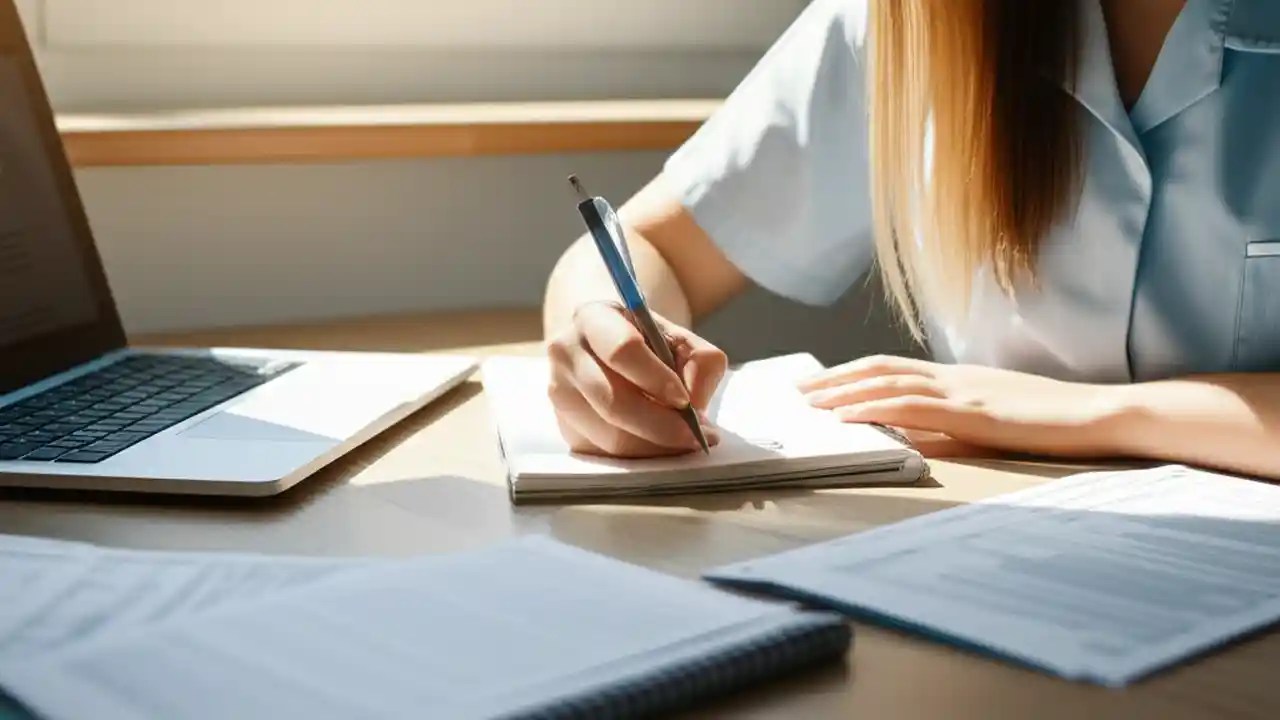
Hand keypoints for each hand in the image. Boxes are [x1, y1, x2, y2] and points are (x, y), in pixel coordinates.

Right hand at [547, 302, 726, 457]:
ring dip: (656, 447)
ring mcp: (559, 393)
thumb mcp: (680, 338)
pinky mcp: (564, 427)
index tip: (686, 401)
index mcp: (593, 318)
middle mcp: (566, 354)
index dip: (657, 379)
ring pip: (610, 436)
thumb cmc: (647, 344)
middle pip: (613, 401)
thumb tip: (695, 402)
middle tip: (696, 436)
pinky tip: (662, 446)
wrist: (605, 350)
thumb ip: (701, 362)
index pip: (622, 350)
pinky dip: (642, 456)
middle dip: (661, 426)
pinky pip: (607, 454)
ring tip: (686, 440)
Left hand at [797, 355, 1124, 457]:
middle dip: (835, 378)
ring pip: (888, 384)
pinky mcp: (972, 413)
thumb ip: (949, 426)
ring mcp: (962, 392)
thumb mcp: (990, 422)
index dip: (853, 373)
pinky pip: (912, 407)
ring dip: (843, 392)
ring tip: (810, 403)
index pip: (893, 368)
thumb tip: (908, 438)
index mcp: (957, 377)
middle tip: (799, 390)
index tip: (821, 382)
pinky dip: (872, 409)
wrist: (1099, 415)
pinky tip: (846, 416)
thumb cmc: (1050, 423)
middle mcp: (953, 377)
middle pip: (880, 369)